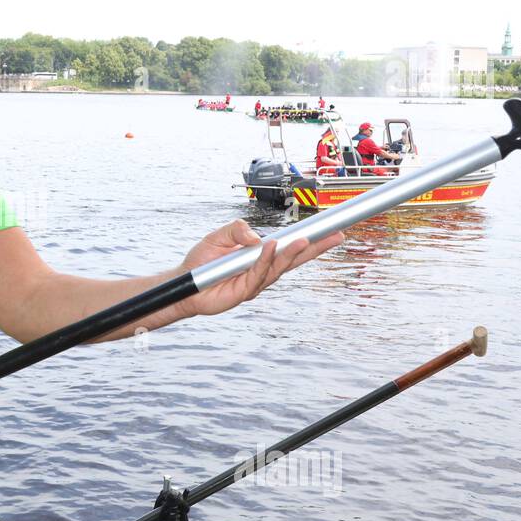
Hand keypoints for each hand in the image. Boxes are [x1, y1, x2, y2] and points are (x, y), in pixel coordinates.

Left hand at [175, 219, 342, 317]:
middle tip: (337, 236)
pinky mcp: (244, 291)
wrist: (184, 284)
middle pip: (295, 259)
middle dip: (316, 248)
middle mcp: (263, 270)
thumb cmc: (202, 261)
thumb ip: (237, 229)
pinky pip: (258, 272)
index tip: (330, 229)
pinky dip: (266, 259)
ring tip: (305, 239)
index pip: (290, 246)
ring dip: (292, 252)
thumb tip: (257, 237)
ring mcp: (256, 282)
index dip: (310, 239)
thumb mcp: (219, 236)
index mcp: (261, 256)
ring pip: (279, 266)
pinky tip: (271, 246)